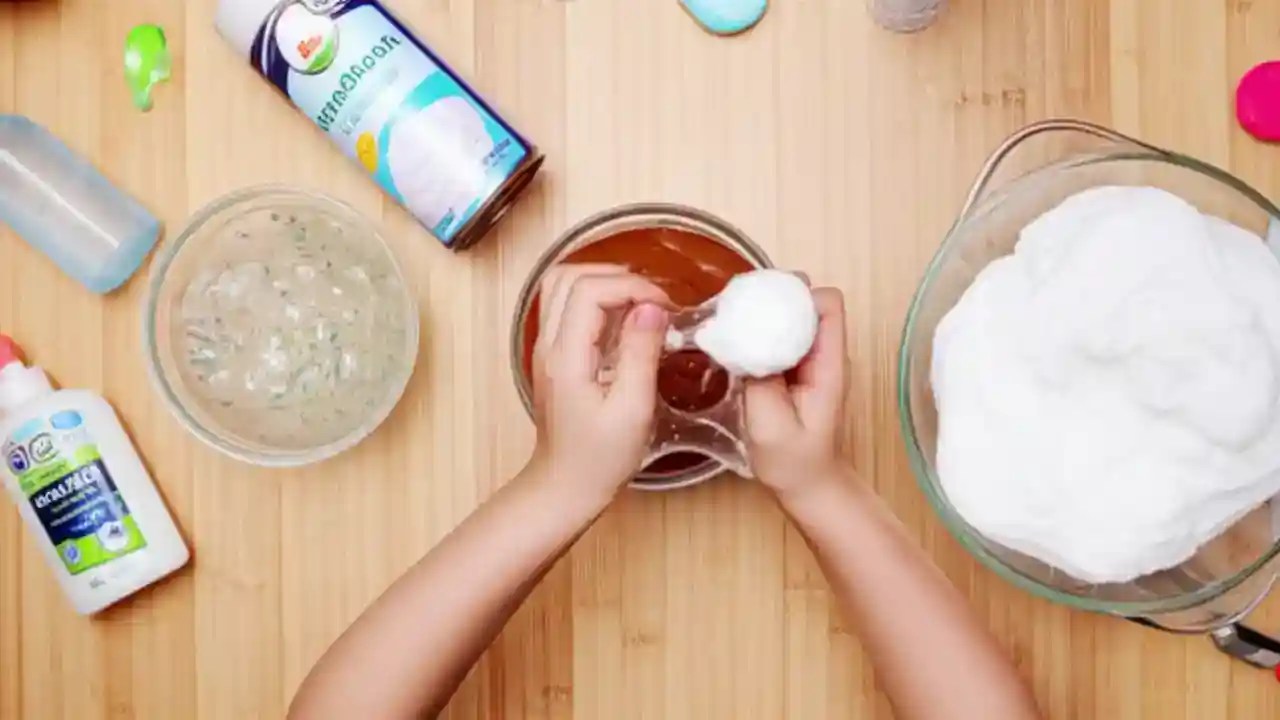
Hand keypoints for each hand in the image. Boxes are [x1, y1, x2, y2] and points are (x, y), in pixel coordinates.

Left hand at [528, 264, 670, 502]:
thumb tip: (653, 307)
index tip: (665, 307)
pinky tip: (626, 323)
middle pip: (568, 276)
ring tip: (641, 304)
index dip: (632, 286)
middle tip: (653, 300)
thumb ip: (641, 353)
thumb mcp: (632, 410)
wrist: (564, 486)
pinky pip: (567, 308)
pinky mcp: (554, 355)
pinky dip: (597, 301)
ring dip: (604, 283)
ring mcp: (547, 348)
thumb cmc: (599, 458)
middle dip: (616, 277)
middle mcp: (549, 344)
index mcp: (566, 356)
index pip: (589, 290)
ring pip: (562, 286)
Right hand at [743, 287, 849, 499]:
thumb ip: (760, 382)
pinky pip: (778, 335)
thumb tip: (742, 341)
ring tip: (729, 321)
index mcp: (828, 364)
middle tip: (736, 308)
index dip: (799, 294)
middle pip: (807, 301)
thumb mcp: (771, 426)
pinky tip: (731, 341)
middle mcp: (823, 354)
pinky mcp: (791, 368)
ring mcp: (808, 360)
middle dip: (775, 296)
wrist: (806, 485)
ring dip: (763, 312)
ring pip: (790, 315)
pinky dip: (756, 331)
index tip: (763, 304)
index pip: (828, 304)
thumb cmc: (794, 462)